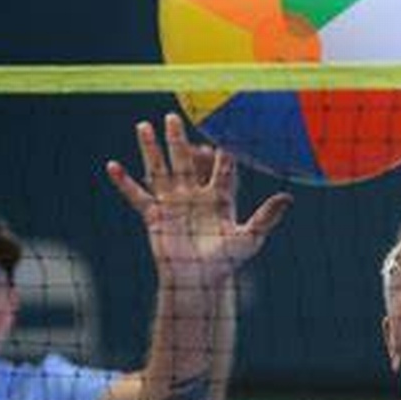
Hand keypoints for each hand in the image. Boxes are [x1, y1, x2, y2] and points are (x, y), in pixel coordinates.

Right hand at [107, 114, 292, 290]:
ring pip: (160, 171)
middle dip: (178, 139)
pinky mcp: (155, 217)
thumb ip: (266, 217)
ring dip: (151, 149)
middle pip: (185, 161)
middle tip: (172, 116)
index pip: (222, 167)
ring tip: (143, 125)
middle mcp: (195, 196)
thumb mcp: (249, 239)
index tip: (220, 126)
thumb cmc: (228, 262)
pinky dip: (125, 182)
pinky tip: (112, 166)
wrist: (201, 283)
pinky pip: (137, 196)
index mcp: (220, 198)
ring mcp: (174, 204)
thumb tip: (288, 197)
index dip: (222, 150)